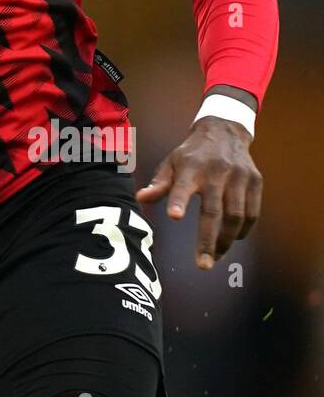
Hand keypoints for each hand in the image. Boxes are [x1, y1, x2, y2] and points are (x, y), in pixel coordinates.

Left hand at [135, 116, 261, 269]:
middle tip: (202, 265)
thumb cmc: (191, 154)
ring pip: (236, 216)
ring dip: (226, 241)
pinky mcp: (255, 181)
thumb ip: (158, 184)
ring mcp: (239, 176)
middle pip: (214, 211)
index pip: (183, 185)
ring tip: (215, 257)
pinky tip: (232, 240)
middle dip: (208, 240)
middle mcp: (217, 171)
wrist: (224, 131)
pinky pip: (252, 213)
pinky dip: (243, 231)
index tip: (174, 217)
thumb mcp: (171, 163)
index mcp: (191, 166)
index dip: (179, 200)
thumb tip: (140, 199)